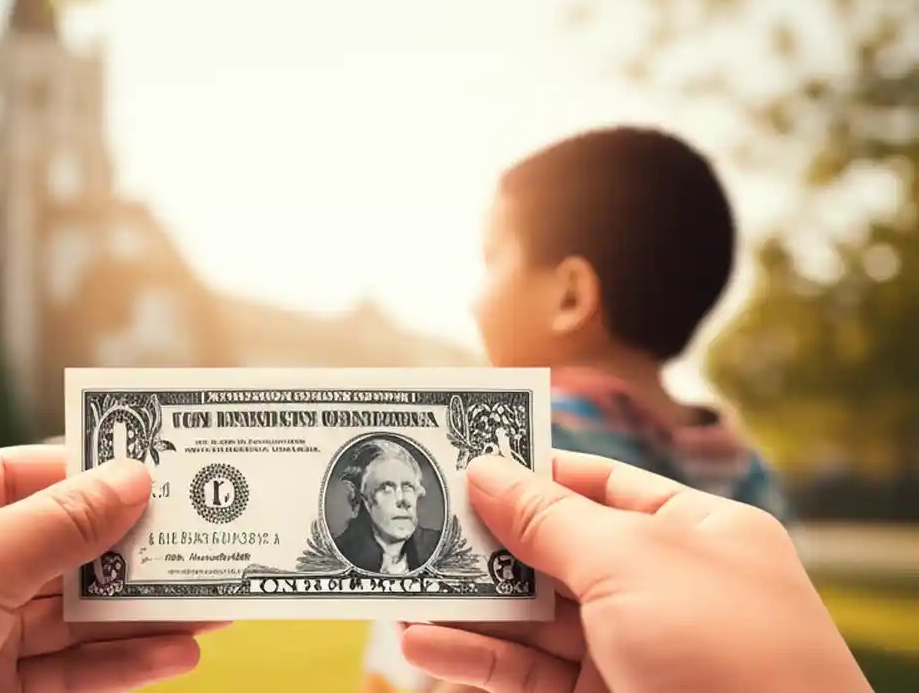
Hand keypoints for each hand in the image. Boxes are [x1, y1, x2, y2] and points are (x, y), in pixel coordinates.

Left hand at [0, 446, 219, 692]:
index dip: (100, 471)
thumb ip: (54, 526)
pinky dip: (122, 667)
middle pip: (64, 551)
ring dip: (146, 615)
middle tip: (219, 543)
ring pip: (76, 620)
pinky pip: (69, 677)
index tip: (172, 470)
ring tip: (219, 605)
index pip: (28, 476)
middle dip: (138, 552)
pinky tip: (175, 656)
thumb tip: (133, 478)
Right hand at [400, 451, 869, 692]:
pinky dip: (474, 659)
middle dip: (485, 540)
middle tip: (414, 519)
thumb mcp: (632, 563)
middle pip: (553, 550)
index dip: (529, 470)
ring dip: (466, 605)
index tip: (457, 458)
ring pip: (531, 618)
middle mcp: (662, 589)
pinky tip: (421, 645)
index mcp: (694, 533)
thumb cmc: (727, 653)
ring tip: (400, 589)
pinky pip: (525, 673)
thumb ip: (548, 519)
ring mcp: (630, 652)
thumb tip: (485, 470)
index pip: (597, 484)